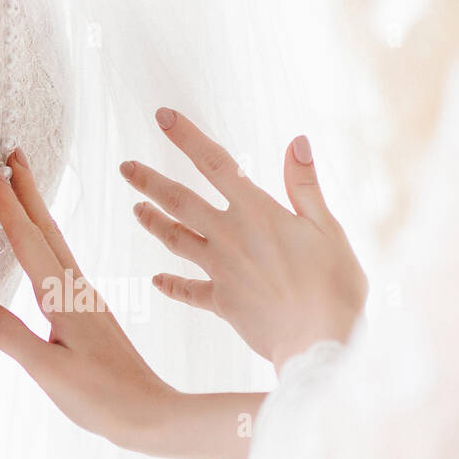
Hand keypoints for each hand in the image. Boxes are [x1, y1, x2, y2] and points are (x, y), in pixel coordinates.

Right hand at [0, 150, 179, 453]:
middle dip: (28, 192)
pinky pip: (63, 264)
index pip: (30, 244)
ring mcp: (86, 301)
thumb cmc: (103, 399)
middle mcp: (78, 292)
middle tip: (11, 154)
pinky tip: (45, 249)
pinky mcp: (90, 315)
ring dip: (38, 212)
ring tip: (23, 187)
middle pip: (48, 231)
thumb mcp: (49, 372)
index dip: (9, 208)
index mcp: (65, 300)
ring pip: (57, 244)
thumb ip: (12, 337)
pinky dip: (47, 242)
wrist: (151, 416)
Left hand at [123, 108, 365, 369]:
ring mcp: (221, 271)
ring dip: (154, 223)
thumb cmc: (333, 285)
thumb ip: (304, 186)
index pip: (215, 164)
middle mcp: (230, 237)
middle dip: (150, 181)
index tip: (162, 116)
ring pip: (176, 240)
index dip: (187, 137)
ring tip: (135, 211)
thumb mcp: (327, 227)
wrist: (318, 342)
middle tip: (125, 167)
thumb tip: (296, 141)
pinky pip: (188, 291)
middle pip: (180, 201)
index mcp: (257, 212)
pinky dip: (171, 285)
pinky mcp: (221, 303)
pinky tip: (156, 280)